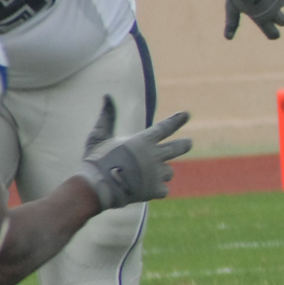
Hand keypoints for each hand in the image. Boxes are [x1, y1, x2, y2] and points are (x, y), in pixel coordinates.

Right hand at [76, 99, 191, 209]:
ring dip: (161, 172)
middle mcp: (154, 155)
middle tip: (189, 142)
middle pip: (179, 147)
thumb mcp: (99, 137)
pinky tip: (144, 189)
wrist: (94, 188)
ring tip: (143, 175)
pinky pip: (163, 188)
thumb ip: (107, 117)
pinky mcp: (156, 189)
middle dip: (185, 144)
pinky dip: (156, 189)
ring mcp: (157, 173)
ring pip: (169, 171)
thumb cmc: (95, 161)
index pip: (165, 127)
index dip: (176, 120)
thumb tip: (107, 95)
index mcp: (143, 141)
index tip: (186, 114)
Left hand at [223, 0, 283, 39]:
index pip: (273, 34)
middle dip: (281, 19)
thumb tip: (228, 37)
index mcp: (263, 19)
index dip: (273, 34)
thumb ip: (232, 23)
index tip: (270, 31)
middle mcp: (274, 11)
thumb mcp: (233, 8)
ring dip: (276, 0)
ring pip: (283, 3)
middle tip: (271, 11)